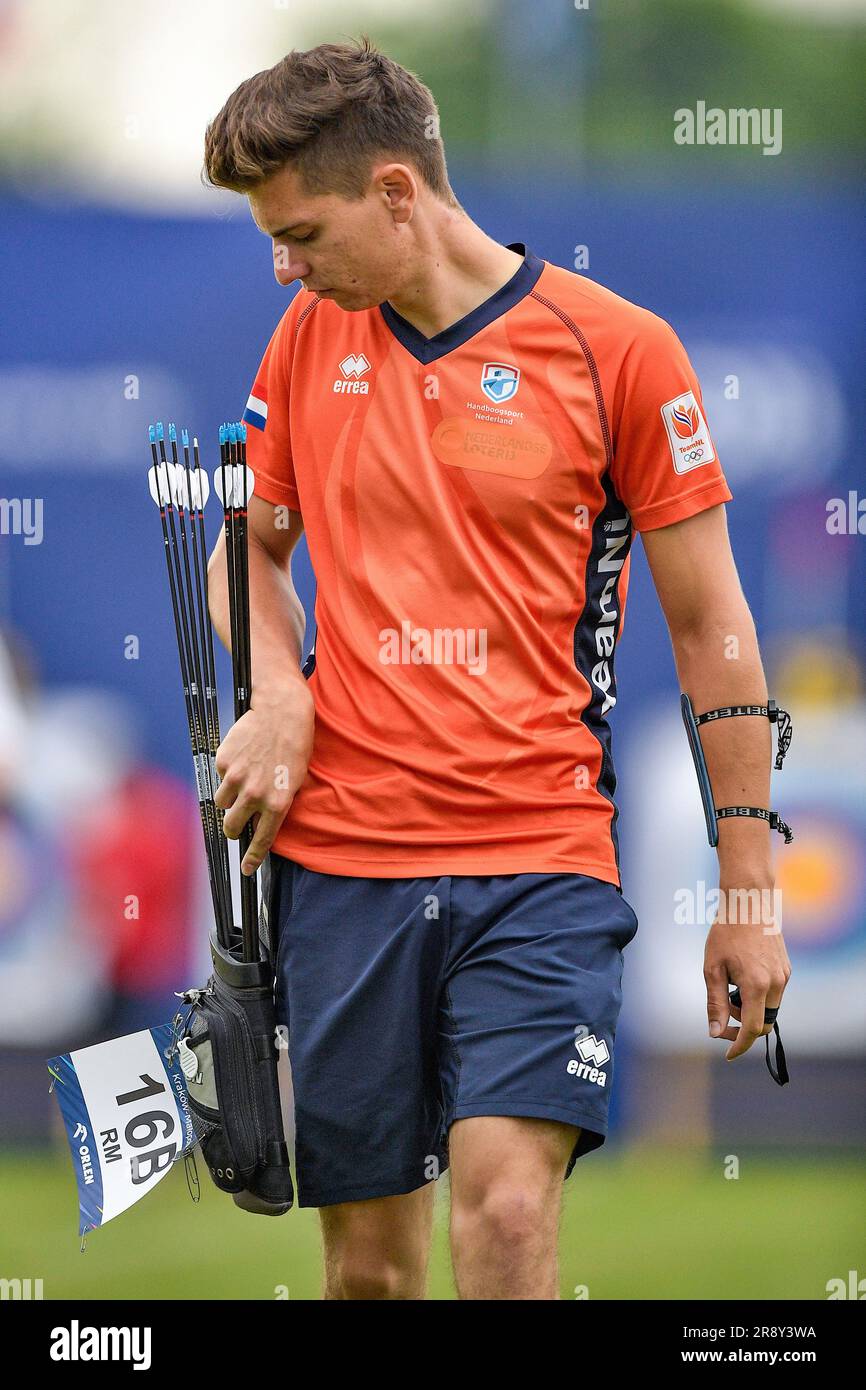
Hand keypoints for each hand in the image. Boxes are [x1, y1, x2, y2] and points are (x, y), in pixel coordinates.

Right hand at [214, 678, 314, 874]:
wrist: (282, 711)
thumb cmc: (295, 745)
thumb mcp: (295, 780)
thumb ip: (277, 803)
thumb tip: (261, 824)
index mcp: (277, 802)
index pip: (262, 840)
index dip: (253, 858)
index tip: (246, 869)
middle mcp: (255, 794)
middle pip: (232, 827)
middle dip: (233, 828)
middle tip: (238, 822)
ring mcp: (237, 778)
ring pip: (222, 802)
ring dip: (229, 798)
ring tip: (243, 781)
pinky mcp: (224, 761)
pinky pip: (221, 776)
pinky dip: (229, 772)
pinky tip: (244, 756)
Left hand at [703, 884, 791, 1061]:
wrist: (748, 903)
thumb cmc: (726, 933)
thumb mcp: (712, 968)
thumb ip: (715, 1003)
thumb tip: (714, 1032)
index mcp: (756, 985)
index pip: (753, 1030)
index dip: (740, 1045)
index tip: (728, 1054)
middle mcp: (776, 983)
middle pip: (763, 1024)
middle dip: (743, 1027)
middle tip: (722, 1018)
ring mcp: (784, 976)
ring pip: (769, 1010)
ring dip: (750, 1011)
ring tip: (729, 989)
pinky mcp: (786, 969)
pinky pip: (774, 995)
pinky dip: (757, 997)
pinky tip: (740, 978)